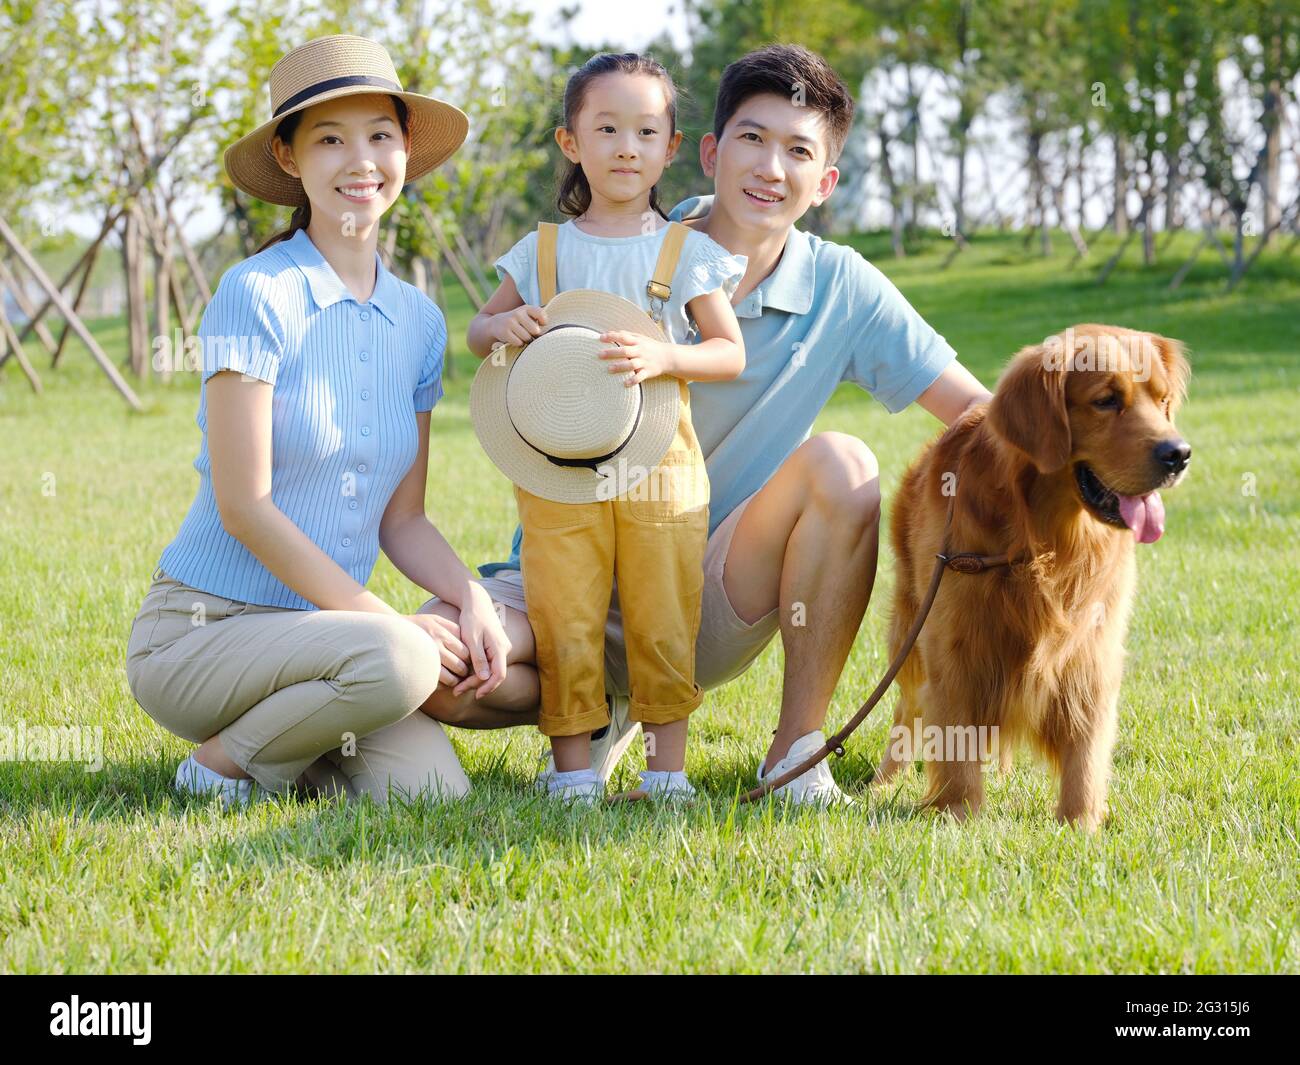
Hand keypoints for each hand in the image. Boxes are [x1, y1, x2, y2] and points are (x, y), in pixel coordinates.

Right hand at [403, 612, 471, 689]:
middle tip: (462, 672)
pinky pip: (436, 685)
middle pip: (460, 666)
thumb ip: (452, 627)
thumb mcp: (435, 620)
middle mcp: (435, 647)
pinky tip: (441, 681)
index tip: (467, 661)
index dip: (470, 659)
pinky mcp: (418, 671)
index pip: (466, 652)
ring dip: (454, 681)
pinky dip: (442, 686)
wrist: (391, 632)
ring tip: (453, 678)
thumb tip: (469, 638)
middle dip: (464, 672)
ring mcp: (426, 661)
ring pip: (450, 679)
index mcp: (442, 635)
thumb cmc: (418, 625)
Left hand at [451, 583, 511, 698]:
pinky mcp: (495, 647)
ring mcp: (500, 648)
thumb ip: (479, 658)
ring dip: (475, 679)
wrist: (476, 602)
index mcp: (500, 647)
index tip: (475, 695)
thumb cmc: (472, 618)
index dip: (488, 687)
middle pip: (493, 674)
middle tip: (457, 691)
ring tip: (457, 686)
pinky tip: (463, 675)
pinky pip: (488, 663)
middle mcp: (504, 649)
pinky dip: (476, 670)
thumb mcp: (472, 639)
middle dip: (476, 684)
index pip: (499, 675)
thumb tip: (485, 678)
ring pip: (490, 670)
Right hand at [491, 305, 546, 346]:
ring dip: (526, 340)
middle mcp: (518, 313)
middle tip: (529, 334)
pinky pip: (518, 342)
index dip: (543, 322)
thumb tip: (547, 334)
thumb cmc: (519, 322)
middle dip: (534, 335)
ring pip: (527, 337)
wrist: (496, 324)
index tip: (540, 324)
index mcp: (526, 308)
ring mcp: (510, 322)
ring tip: (522, 336)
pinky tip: (515, 339)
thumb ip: (539, 320)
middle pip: (535, 330)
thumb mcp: (527, 316)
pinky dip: (519, 344)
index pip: (540, 314)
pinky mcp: (504, 332)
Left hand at [597, 331, 673, 385]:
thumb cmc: (650, 346)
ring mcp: (644, 362)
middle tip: (599, 355)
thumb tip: (608, 332)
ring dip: (620, 367)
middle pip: (625, 351)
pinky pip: (640, 377)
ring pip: (631, 364)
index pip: (623, 337)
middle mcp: (640, 351)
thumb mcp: (639, 338)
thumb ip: (625, 335)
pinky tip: (625, 384)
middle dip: (612, 353)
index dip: (612, 336)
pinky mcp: (648, 372)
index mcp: (637, 342)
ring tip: (609, 369)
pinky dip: (633, 380)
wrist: (668, 356)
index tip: (600, 338)